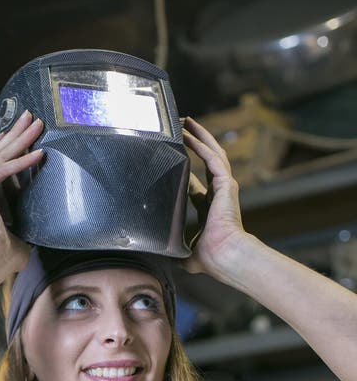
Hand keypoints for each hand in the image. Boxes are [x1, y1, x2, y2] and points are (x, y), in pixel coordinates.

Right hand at [0, 110, 44, 272]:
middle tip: (31, 116)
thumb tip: (47, 234)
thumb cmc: (3, 255)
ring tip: (35, 122)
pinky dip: (22, 162)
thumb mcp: (22, 236)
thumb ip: (29, 227)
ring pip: (1, 155)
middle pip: (0, 153)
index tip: (26, 133)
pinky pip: (3, 169)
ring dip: (20, 138)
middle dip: (17, 133)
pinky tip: (39, 152)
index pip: (1, 164)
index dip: (14, 147)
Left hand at [181, 117, 245, 276]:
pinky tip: (190, 133)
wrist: (225, 257)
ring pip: (212, 153)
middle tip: (182, 128)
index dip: (185, 173)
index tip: (173, 162)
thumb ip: (172, 252)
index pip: (196, 186)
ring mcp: (224, 188)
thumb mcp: (184, 253)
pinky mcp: (226, 184)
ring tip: (187, 121)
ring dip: (199, 136)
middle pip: (207, 161)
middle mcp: (218, 195)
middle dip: (195, 143)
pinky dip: (202, 144)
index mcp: (210, 209)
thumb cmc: (210, 259)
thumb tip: (154, 257)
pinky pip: (213, 158)